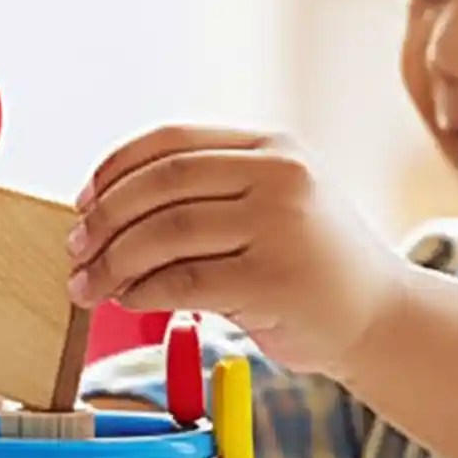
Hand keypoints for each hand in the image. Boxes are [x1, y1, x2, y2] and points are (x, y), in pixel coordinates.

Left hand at [66, 125, 408, 375]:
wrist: (381, 317)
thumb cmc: (312, 264)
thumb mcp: (274, 202)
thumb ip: (209, 192)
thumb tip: (104, 209)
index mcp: (273, 147)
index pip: (172, 140)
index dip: (115, 167)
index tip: (83, 200)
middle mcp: (281, 175)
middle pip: (160, 184)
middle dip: (104, 218)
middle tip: (76, 249)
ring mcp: (281, 225)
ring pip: (165, 233)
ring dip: (113, 261)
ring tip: (91, 284)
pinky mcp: (274, 279)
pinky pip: (183, 281)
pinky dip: (143, 291)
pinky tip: (130, 299)